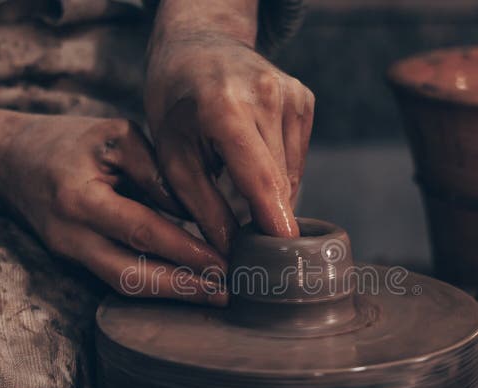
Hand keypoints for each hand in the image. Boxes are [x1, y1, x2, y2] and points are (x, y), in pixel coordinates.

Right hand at [0, 114, 227, 303]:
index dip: (185, 250)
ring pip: (124, 286)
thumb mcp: (117, 137)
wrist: (10, 160)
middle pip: (133, 275)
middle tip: (228, 294)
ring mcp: (69, 253)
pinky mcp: (74, 260)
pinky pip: (117, 280)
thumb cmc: (70, 141)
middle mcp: (71, 234)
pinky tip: (187, 287)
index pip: (142, 230)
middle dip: (184, 289)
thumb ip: (156, 172)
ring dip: (172, 295)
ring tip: (216, 296)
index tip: (225, 261)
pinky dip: (154, 287)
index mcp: (80, 197)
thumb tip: (194, 213)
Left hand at [144, 31, 314, 252]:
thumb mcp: (173, 157)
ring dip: (270, 192)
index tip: (284, 251)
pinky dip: (279, 171)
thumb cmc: (176, 105)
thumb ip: (203, 207)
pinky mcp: (304, 98)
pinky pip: (298, 156)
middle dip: (266, 214)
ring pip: (292, 172)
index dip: (273, 219)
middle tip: (245, 238)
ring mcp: (290, 94)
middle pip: (279, 180)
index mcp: (225, 107)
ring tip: (236, 179)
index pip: (259, 178)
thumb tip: (230, 251)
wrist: (197, 47)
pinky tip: (252, 158)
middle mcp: (265, 95)